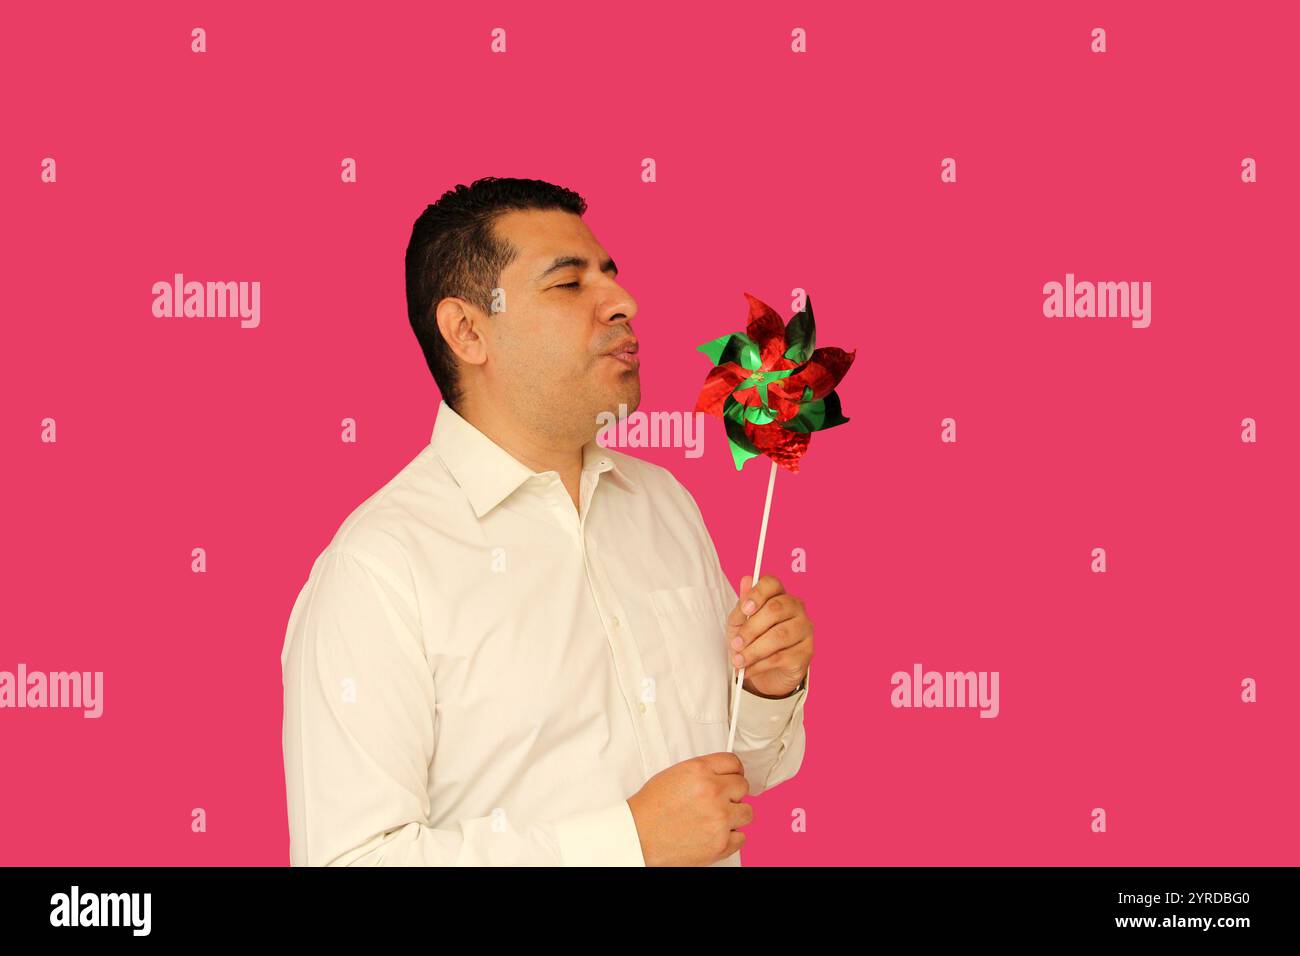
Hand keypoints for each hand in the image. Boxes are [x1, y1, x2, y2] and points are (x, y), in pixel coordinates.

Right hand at [626, 752, 752, 865]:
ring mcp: (719, 819)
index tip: (733, 777)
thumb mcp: (674, 774)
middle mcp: (713, 792)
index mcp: (700, 771)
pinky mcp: (721, 843)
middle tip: (721, 800)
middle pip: (743, 786)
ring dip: (736, 815)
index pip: (734, 762)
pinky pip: (741, 838)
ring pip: (747, 812)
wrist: (637, 836)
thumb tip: (722, 776)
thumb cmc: (650, 808)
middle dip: (733, 793)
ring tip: (719, 818)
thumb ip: (702, 772)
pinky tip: (717, 834)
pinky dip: (731, 837)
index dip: (734, 771)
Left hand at [726, 574, 812, 698]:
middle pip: (775, 609)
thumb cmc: (752, 641)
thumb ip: (742, 606)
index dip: (757, 593)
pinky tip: (748, 669)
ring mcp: (804, 628)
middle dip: (751, 629)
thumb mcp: (739, 624)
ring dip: (754, 650)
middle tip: (735, 644)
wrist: (765, 672)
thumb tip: (745, 580)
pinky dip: (760, 665)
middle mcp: (796, 607)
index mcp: (778, 594)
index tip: (744, 609)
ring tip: (739, 660)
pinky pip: (781, 656)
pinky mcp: (806, 652)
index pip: (771, 583)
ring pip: (779, 635)